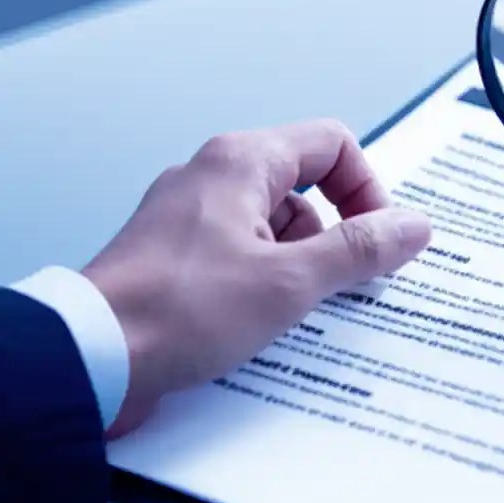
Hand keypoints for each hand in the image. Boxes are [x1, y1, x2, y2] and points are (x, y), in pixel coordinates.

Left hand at [82, 120, 431, 436]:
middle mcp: (213, 177)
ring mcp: (190, 217)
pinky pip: (243, 256)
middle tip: (345, 283)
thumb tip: (413, 226)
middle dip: (336, 237)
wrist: (90, 357)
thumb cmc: (177, 310)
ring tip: (297, 313)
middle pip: (306, 188)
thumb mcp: (291, 281)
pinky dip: (266, 284)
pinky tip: (264, 325)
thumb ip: (361, 250)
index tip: (378, 239)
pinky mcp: (176, 257)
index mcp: (242, 163)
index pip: (332, 145)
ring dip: (301, 267)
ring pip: (274, 227)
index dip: (367, 190)